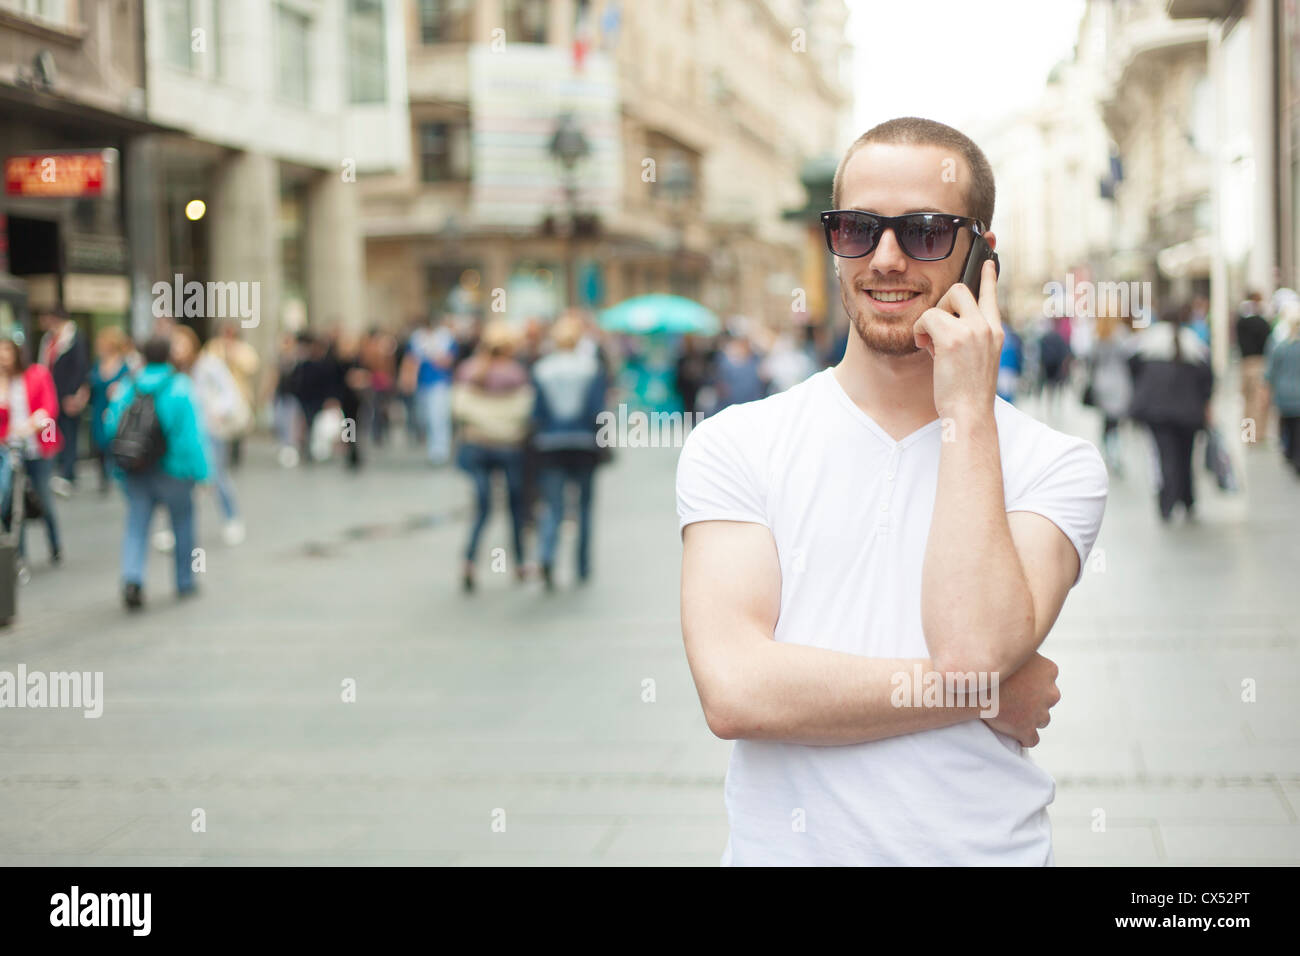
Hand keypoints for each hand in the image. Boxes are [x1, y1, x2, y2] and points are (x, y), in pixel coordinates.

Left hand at [912, 259, 1002, 418]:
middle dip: (943, 303)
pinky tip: (924, 347)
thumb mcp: (976, 359)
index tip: (989, 261)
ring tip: (931, 345)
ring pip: (943, 300)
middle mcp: (987, 327)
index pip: (992, 295)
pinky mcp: (953, 338)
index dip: (988, 277)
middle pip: (961, 289)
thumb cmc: (967, 393)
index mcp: (995, 332)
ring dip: (930, 321)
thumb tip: (944, 323)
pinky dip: (920, 332)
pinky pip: (927, 317)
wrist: (969, 414)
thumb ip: (968, 337)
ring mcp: (973, 330)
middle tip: (937, 329)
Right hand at [980, 652, 1059, 747]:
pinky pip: (1031, 739)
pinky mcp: (1028, 730)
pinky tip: (1010, 731)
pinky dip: (1022, 737)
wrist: (974, 686)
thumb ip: (1020, 650)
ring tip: (1008, 714)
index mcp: (1049, 670)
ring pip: (1040, 718)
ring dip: (1027, 717)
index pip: (1047, 678)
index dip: (1030, 681)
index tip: (1016, 683)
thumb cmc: (988, 663)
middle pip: (1046, 699)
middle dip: (1032, 701)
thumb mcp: (1009, 648)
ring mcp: (1041, 713)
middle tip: (1011, 698)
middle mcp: (1051, 692)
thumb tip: (1017, 645)